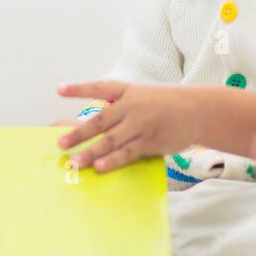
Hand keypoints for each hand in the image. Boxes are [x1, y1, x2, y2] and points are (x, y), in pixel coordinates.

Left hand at [54, 80, 203, 173]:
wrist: (197, 110)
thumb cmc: (165, 103)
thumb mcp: (142, 94)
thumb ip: (120, 104)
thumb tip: (95, 124)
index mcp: (128, 90)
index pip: (99, 87)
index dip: (78, 89)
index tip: (58, 90)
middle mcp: (132, 106)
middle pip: (100, 121)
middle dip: (78, 134)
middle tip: (61, 144)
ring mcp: (141, 125)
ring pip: (110, 141)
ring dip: (90, 153)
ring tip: (75, 163)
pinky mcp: (151, 142)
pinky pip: (127, 153)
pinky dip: (112, 161)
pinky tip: (99, 167)